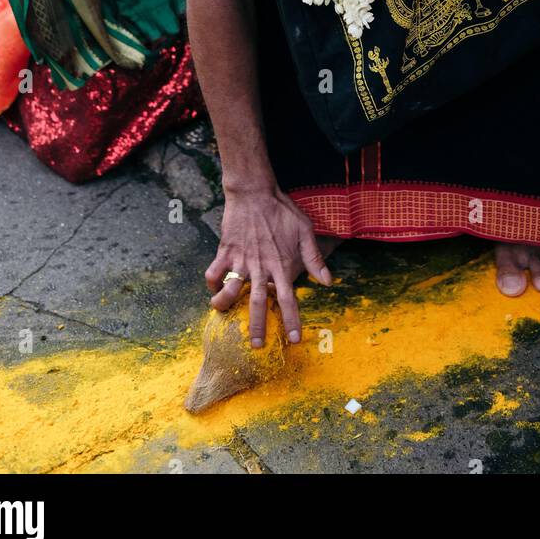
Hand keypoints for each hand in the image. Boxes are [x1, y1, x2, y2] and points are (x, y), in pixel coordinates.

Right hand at [206, 188, 332, 345]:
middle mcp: (261, 267)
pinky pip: (213, 273)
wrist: (254, 193)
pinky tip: (214, 288)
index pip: (288, 299)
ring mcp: (241, 260)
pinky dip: (211, 283)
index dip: (291, 321)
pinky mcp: (225, 251)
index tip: (293, 339)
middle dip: (258, 327)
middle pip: (258, 303)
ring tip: (221, 313)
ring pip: (230, 291)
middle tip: (257, 345)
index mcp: (281, 265)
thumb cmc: (282, 210)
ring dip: (224, 305)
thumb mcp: (305, 230)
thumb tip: (328, 281)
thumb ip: (314, 258)